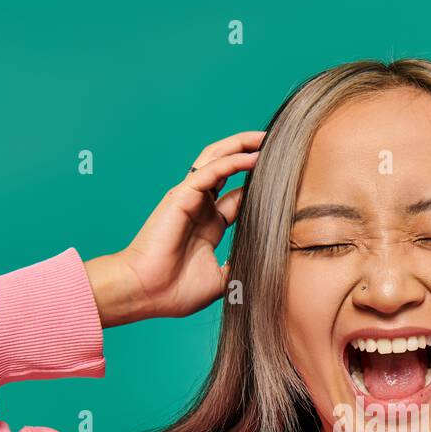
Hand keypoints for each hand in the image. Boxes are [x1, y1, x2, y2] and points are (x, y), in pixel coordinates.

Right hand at [85, 131, 263, 326]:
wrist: (146, 294)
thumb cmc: (175, 291)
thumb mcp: (220, 280)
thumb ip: (239, 267)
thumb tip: (262, 267)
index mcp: (208, 225)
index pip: (237, 195)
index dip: (258, 184)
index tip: (285, 179)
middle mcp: (199, 207)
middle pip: (227, 168)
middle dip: (249, 153)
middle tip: (277, 145)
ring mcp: (189, 199)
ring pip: (217, 160)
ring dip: (242, 146)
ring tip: (266, 138)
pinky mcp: (182, 196)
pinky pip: (211, 171)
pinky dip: (233, 161)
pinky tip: (254, 156)